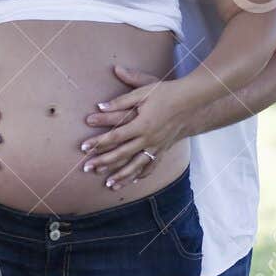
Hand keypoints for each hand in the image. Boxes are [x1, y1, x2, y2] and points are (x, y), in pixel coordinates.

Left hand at [80, 68, 188, 188]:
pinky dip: (140, 174)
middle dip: (103, 162)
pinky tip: (132, 181)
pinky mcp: (163, 149)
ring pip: (136, 165)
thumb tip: (100, 106)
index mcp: (141, 124)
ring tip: (107, 184)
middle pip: (122, 154)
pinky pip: (151, 165)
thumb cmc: (166, 93)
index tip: (84, 147)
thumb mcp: (143, 91)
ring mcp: (157, 146)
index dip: (98, 142)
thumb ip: (121, 100)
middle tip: (87, 169)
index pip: (115, 136)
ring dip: (121, 175)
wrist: (192, 101)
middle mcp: (148, 138)